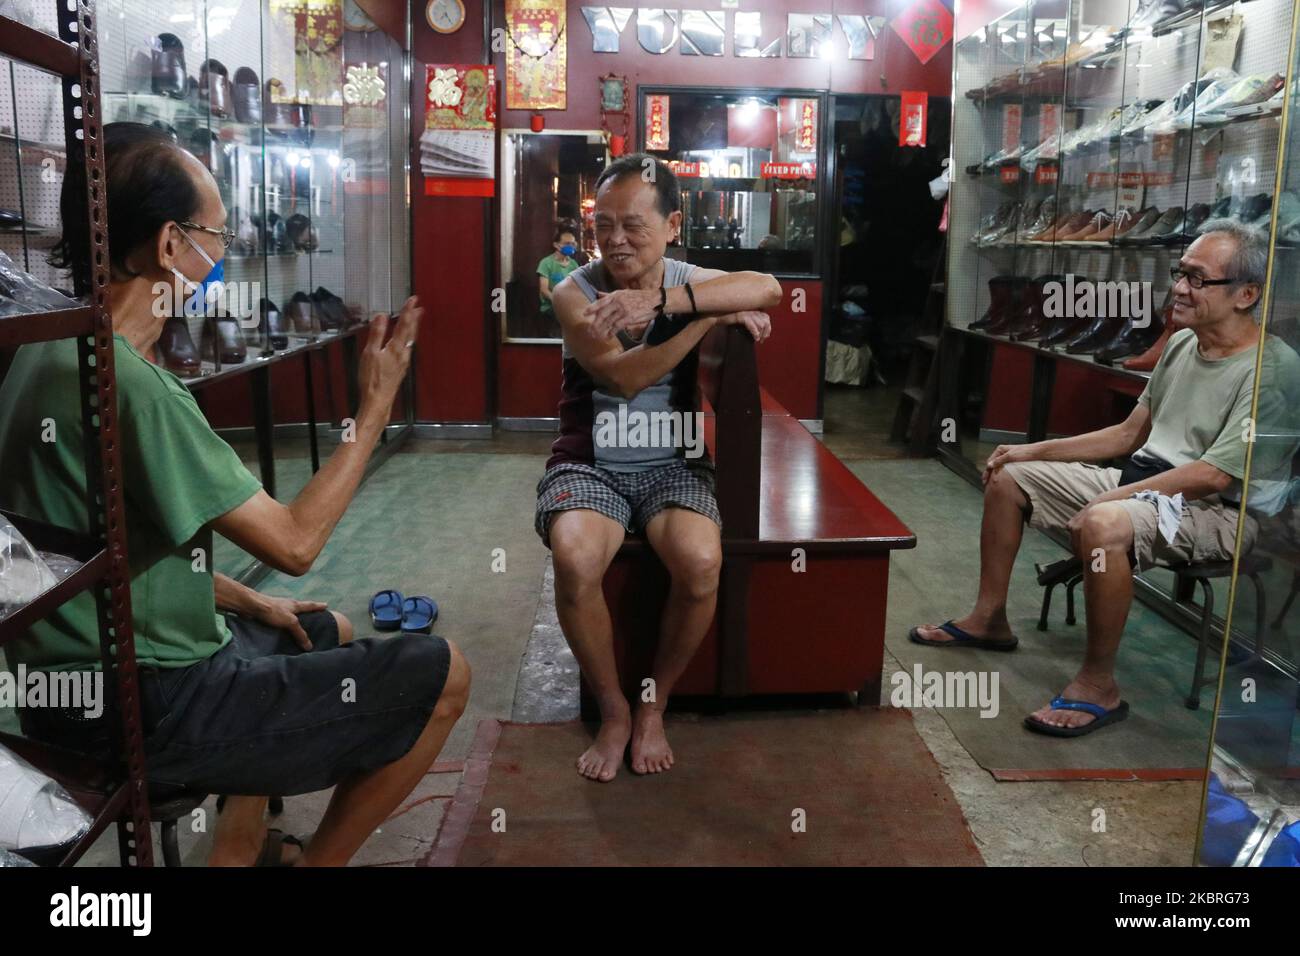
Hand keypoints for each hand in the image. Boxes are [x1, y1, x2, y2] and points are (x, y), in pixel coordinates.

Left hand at [253, 595, 328, 650]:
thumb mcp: (290, 622)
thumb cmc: (273, 611)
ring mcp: (276, 609)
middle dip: (306, 611)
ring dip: (293, 618)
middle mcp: (287, 605)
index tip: (326, 605)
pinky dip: (282, 624)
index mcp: (294, 605)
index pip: (309, 605)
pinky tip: (280, 630)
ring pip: (288, 614)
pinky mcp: (267, 614)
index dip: (318, 606)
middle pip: (299, 608)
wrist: (251, 606)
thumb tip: (309, 646)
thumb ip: (299, 633)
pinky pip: (278, 620)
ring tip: (297, 625)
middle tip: (312, 615)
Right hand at [358, 296, 422, 413]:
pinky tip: (407, 340)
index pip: (404, 324)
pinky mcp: (401, 368)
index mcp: (397, 348)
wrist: (378, 401)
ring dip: (413, 328)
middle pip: (411, 332)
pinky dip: (409, 338)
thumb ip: (377, 334)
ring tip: (416, 319)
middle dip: (414, 318)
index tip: (413, 299)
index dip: (408, 311)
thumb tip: (381, 315)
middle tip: (420, 307)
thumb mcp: (370, 354)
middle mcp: (404, 353)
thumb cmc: (372, 379)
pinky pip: (407, 348)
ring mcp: (404, 362)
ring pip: (411, 340)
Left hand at [583, 289, 660, 338]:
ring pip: (608, 321)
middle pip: (602, 314)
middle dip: (595, 323)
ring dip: (601, 330)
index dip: (592, 308)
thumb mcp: (623, 293)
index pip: (600, 302)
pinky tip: (608, 336)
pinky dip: (611, 332)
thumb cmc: (639, 297)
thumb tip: (598, 294)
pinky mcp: (629, 317)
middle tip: (589, 330)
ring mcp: (623, 309)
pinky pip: (617, 326)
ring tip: (596, 335)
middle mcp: (618, 301)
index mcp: (615, 295)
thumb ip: (609, 295)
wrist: (655, 300)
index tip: (584, 314)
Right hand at [717, 310, 771, 342]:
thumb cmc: (728, 318)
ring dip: (761, 333)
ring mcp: (746, 311)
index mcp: (753, 308)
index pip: (766, 317)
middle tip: (762, 340)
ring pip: (761, 323)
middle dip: (765, 332)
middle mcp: (751, 308)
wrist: (716, 316)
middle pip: (765, 321)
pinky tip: (755, 337)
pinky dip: (755, 332)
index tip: (765, 336)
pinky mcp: (741, 315)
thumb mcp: (742, 319)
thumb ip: (751, 322)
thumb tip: (761, 332)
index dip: (768, 327)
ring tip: (758, 340)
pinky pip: (752, 324)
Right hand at [982, 443, 1028, 485]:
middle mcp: (1003, 453)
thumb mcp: (1010, 456)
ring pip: (998, 467)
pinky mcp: (1012, 462)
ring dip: (994, 475)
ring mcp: (1007, 457)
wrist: (1038, 453)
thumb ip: (999, 461)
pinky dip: (1000, 474)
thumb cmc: (1026, 453)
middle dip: (989, 474)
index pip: (990, 462)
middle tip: (986, 483)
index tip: (985, 479)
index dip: (987, 471)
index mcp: (1000, 449)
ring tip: (992, 483)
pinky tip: (1000, 480)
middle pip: (993, 465)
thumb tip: (989, 465)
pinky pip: (1003, 469)